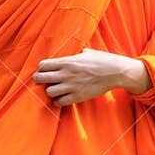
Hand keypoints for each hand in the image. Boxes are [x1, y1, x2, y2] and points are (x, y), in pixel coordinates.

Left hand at [32, 49, 150, 106]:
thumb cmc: (103, 60)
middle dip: (39, 79)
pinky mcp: (77, 96)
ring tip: (56, 89)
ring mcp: (71, 86)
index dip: (41, 68)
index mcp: (67, 61)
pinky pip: (60, 102)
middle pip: (40, 78)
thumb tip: (75, 53)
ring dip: (50, 91)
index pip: (42, 65)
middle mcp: (66, 74)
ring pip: (49, 92)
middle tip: (44, 81)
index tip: (44, 70)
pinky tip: (62, 97)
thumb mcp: (87, 52)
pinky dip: (58, 101)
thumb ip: (76, 54)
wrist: (115, 72)